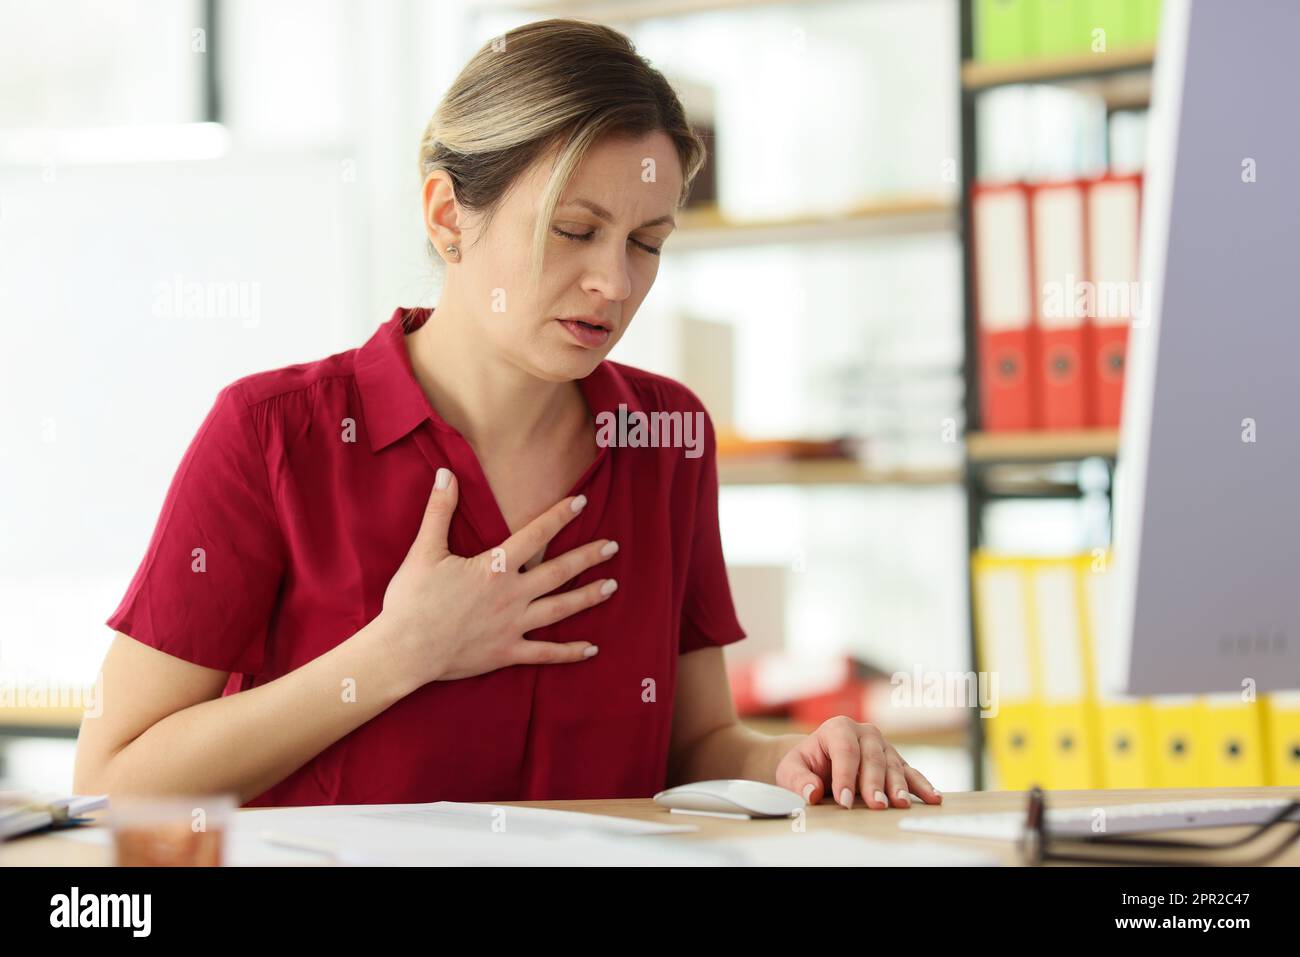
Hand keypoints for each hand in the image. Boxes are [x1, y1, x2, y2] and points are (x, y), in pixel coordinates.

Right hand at [380, 467, 619, 683]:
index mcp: (494, 567)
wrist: (404, 651)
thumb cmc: (411, 601)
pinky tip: (591, 649)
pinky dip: (569, 652)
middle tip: (613, 547)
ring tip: (612, 586)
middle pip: (559, 572)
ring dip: (588, 597)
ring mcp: (512, 626)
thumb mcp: (424, 551)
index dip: (560, 516)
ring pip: (560, 609)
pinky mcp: (507, 653)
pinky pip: (545, 653)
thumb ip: (440, 511)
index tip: (582, 501)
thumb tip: (446, 473)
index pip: (535, 534)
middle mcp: (511, 595)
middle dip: (588, 557)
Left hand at [774, 716, 942, 809]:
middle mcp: (865, 733)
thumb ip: (798, 779)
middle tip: (876, 805)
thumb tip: (812, 792)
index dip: (845, 776)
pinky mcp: (895, 761)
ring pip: (893, 765)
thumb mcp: (791, 768)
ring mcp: (883, 746)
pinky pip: (910, 773)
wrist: (817, 760)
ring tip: (901, 804)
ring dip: (899, 786)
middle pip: (872, 758)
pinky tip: (932, 798)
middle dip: (874, 783)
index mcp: (838, 728)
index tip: (843, 800)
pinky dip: (921, 786)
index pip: (845, 751)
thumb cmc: (806, 764)